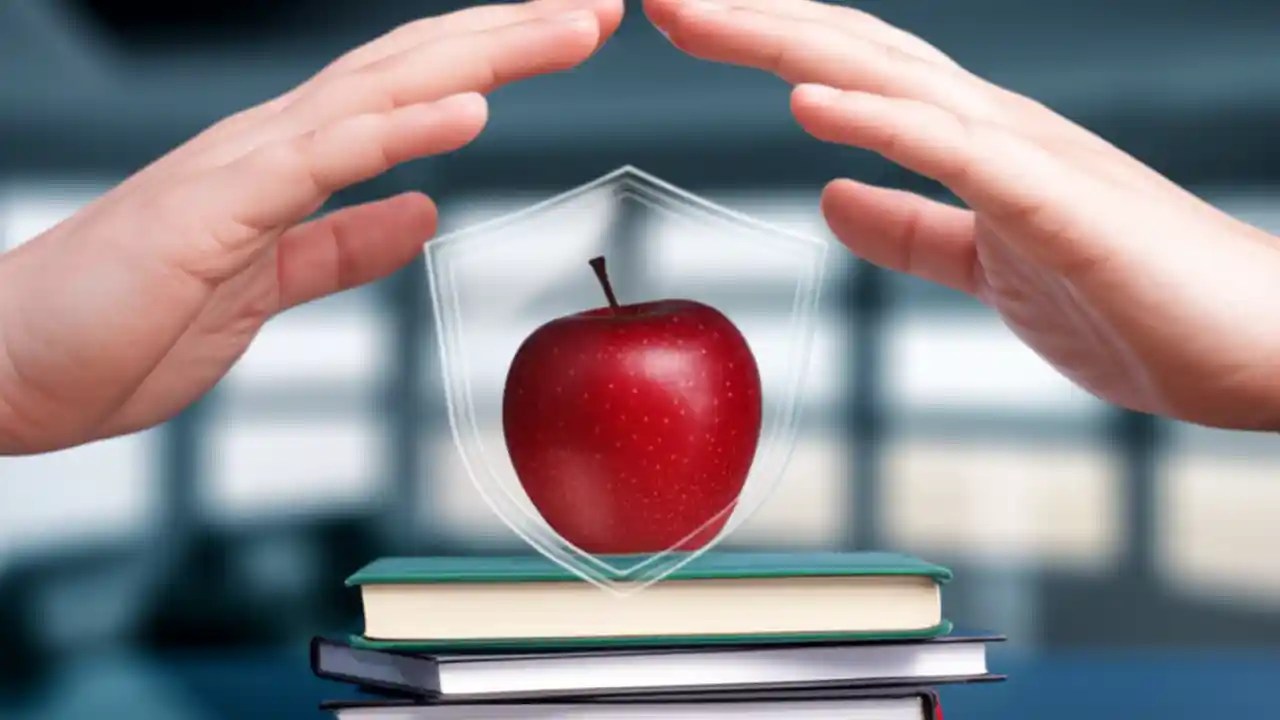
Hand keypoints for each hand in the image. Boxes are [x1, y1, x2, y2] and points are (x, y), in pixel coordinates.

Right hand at [0, 0, 623, 454]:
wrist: (12, 367)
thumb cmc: (123, 326)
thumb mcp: (269, 286)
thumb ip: (341, 246)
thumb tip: (421, 212)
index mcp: (289, 162)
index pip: (409, 89)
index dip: (494, 58)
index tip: (569, 39)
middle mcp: (273, 144)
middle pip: (412, 66)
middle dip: (512, 32)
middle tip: (598, 7)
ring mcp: (244, 169)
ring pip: (382, 89)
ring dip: (484, 55)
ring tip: (567, 27)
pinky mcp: (216, 211)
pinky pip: (323, 158)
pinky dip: (400, 127)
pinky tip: (469, 106)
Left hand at [647, 0, 1279, 430]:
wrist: (1252, 347)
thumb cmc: (1131, 300)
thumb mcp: (986, 265)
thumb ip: (912, 230)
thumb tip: (829, 193)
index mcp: (973, 141)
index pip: (851, 71)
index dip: (767, 40)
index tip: (686, 23)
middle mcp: (992, 126)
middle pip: (851, 52)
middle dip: (750, 19)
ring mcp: (1025, 156)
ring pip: (890, 77)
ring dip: (787, 41)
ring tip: (698, 13)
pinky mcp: (1055, 203)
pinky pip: (953, 151)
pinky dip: (878, 119)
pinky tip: (807, 98)